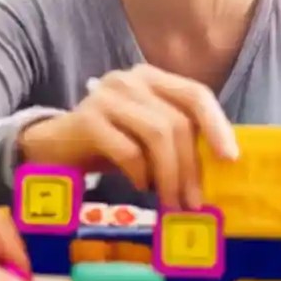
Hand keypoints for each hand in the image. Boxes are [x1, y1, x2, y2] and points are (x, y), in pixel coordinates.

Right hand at [17, 64, 238, 208]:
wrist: (51, 148)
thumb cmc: (108, 144)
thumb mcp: (146, 137)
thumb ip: (178, 141)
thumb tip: (219, 170)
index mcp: (150, 77)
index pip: (195, 94)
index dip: (217, 126)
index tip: (229, 159)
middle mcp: (130, 79)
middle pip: (177, 122)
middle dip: (190, 168)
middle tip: (192, 203)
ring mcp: (106, 96)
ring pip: (157, 134)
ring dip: (169, 176)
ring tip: (170, 202)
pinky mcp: (87, 119)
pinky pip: (128, 150)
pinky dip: (139, 174)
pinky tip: (138, 186)